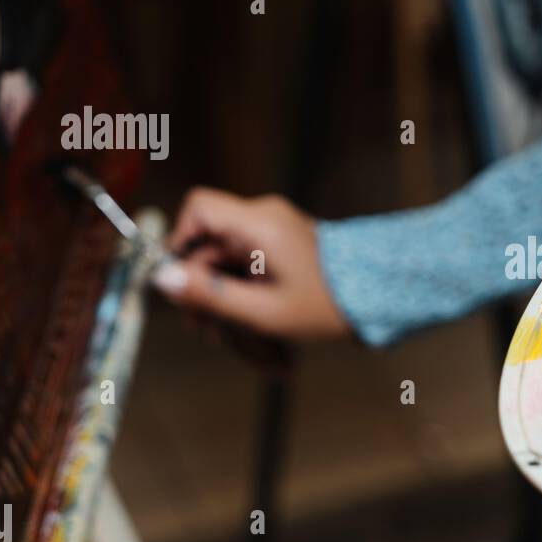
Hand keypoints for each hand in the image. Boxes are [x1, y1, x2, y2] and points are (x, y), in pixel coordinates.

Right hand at [152, 188, 349, 339]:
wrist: (379, 297)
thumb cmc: (327, 305)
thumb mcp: (264, 311)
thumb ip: (211, 295)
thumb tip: (161, 280)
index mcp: (258, 223)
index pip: (199, 208)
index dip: (180, 241)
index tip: (180, 281)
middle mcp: (264, 217)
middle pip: (210, 242)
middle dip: (201, 284)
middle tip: (201, 327)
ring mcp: (275, 229)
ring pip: (226, 257)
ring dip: (220, 293)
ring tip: (222, 334)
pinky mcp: (282, 244)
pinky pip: (247, 261)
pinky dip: (240, 289)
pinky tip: (243, 322)